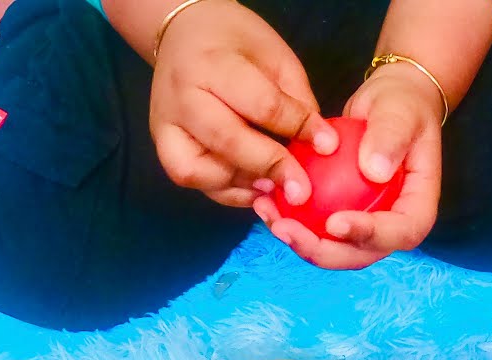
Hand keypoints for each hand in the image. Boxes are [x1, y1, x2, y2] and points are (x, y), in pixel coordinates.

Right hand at [150, 0, 338, 207]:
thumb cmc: (236, 44)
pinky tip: (256, 190)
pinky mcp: (163, 147)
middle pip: (228, 142)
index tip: (328, 146)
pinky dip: (228, 192)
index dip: (298, 128)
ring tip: (277, 188)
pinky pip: (194, 181)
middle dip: (270, 167)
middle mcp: (182, 98)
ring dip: (244, 186)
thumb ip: (295, 101)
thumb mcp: (275, 57)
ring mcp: (166, 127)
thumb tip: (318, 146)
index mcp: (212, 64)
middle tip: (301, 190)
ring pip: (202, 172)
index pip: (261, 105)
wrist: (184, 35)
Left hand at [253, 61, 443, 269]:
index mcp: (417, 204)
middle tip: (286, 229)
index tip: (335, 222)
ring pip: (335, 248)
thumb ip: (390, 137)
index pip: (402, 232)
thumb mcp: (400, 112)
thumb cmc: (402, 106)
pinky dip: (292, 221)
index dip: (370, 235)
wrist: (389, 105)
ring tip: (269, 217)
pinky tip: (264, 203)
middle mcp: (393, 222)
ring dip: (300, 241)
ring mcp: (367, 221)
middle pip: (362, 253)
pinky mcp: (343, 214)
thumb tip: (374, 171)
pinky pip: (317, 228)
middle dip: (323, 251)